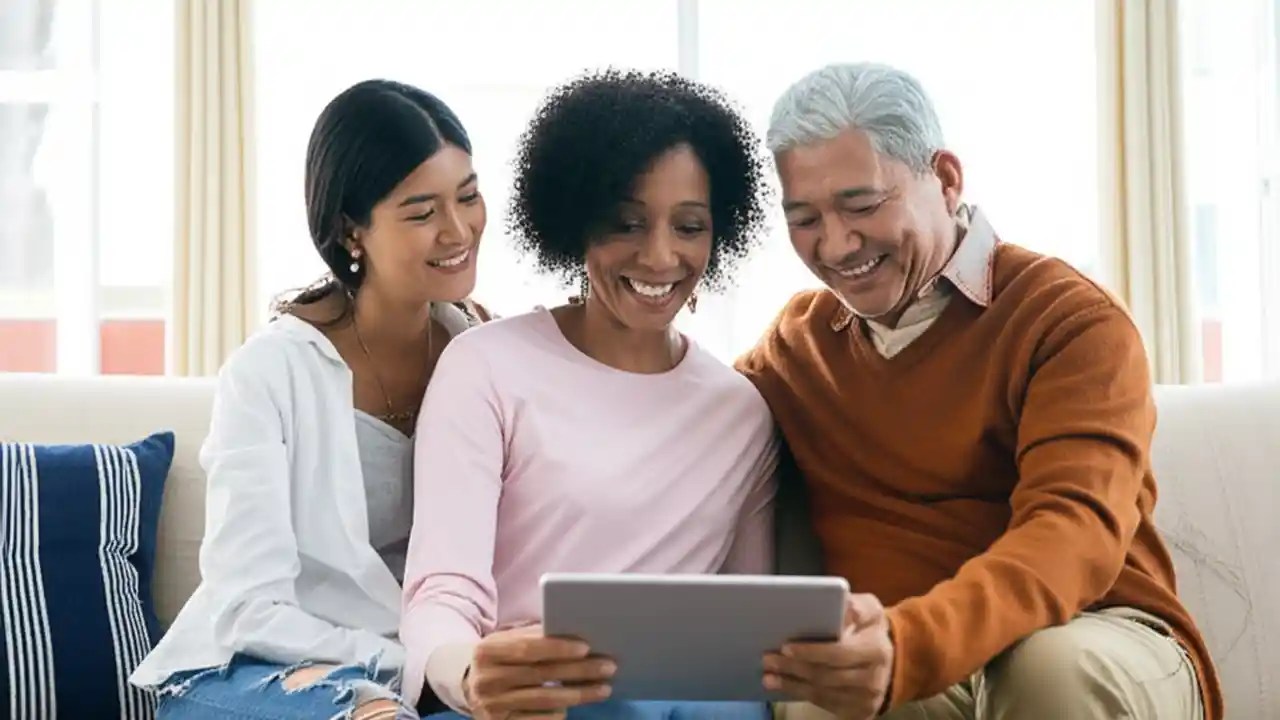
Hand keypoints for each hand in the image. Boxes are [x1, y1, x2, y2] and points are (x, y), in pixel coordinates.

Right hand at [465, 624, 614, 718]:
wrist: (468, 686)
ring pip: (544, 700)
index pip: (527, 648)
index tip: (586, 647)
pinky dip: (559, 713)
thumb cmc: (500, 658)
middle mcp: (486, 680)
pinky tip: (576, 705)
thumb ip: (534, 636)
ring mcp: (492, 706)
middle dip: (578, 671)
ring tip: (604, 688)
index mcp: (487, 651)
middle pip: (540, 675)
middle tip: (608, 666)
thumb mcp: (506, 642)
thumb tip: (576, 635)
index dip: (557, 648)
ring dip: (578, 694)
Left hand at [763, 593, 893, 718]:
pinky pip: (825, 704)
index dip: (810, 652)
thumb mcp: (870, 609)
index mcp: (875, 650)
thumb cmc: (871, 629)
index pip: (838, 654)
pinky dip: (801, 695)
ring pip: (822, 693)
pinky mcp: (858, 711)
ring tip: (768, 677)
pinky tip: (785, 686)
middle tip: (768, 660)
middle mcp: (872, 678)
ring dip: (792, 685)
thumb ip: (857, 606)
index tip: (785, 646)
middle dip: (793, 668)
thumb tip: (843, 605)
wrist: (891, 659)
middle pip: (825, 676)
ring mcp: (866, 699)